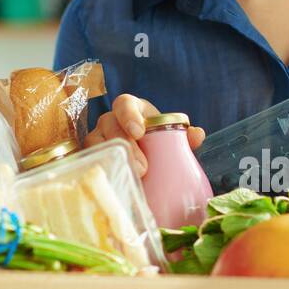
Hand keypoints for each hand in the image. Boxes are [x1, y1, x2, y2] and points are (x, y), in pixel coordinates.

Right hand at [85, 94, 205, 177]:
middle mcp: (109, 121)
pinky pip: (91, 162)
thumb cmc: (156, 144)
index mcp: (130, 109)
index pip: (123, 104)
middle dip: (127, 146)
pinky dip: (102, 171)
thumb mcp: (170, 138)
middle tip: (144, 168)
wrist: (144, 163)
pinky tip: (116, 184)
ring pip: (95, 144)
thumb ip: (184, 136)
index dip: (128, 115)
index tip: (139, 132)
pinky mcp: (92, 158)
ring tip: (135, 178)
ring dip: (114, 160)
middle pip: (109, 125)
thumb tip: (197, 135)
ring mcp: (97, 140)